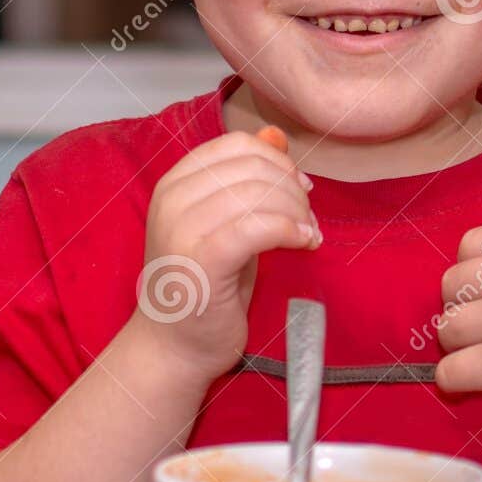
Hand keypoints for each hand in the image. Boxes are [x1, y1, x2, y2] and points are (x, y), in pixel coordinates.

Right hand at [135, 125, 320, 382]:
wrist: (173, 347)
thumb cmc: (203, 286)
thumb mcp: (226, 221)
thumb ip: (246, 179)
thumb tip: (275, 134)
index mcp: (174, 183)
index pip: (236, 145)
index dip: (278, 160)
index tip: (299, 188)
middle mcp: (172, 198)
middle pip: (253, 167)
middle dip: (293, 189)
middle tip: (308, 219)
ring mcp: (183, 228)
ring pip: (261, 194)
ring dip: (298, 213)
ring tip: (308, 235)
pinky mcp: (204, 259)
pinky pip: (262, 227)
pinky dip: (293, 231)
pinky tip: (306, 244)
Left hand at [434, 203, 481, 422]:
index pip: (470, 243)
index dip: (472, 265)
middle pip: (450, 283)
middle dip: (460, 302)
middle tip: (481, 323)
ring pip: (445, 328)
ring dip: (456, 342)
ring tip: (476, 353)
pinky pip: (449, 371)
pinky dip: (451, 379)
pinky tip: (465, 383)